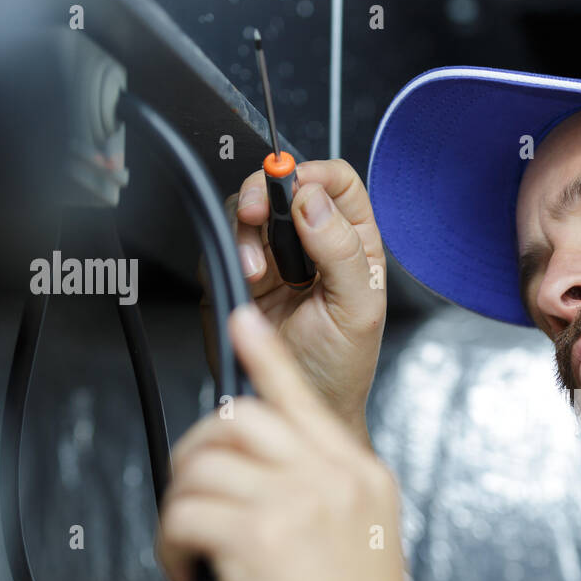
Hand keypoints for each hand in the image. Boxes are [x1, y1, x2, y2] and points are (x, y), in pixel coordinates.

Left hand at [157, 303, 434, 580]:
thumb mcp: (357, 547)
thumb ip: (317, 501)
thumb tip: (251, 480)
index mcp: (359, 476)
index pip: (303, 398)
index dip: (264, 356)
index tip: (241, 323)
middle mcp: (331, 477)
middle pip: (236, 418)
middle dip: (195, 455)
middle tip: (193, 502)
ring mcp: (297, 502)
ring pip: (201, 464)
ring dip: (179, 510)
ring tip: (194, 556)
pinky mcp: (257, 537)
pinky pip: (183, 512)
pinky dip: (171, 547)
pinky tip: (194, 577)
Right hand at [200, 159, 386, 445]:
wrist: (299, 405)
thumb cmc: (340, 367)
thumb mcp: (358, 310)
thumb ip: (342, 252)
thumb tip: (314, 201)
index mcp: (352, 244)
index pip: (336, 182)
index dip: (315, 175)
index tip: (298, 189)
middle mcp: (311, 243)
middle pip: (283, 186)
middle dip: (267, 192)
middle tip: (260, 213)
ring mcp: (273, 257)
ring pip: (248, 210)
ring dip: (246, 229)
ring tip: (258, 269)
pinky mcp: (239, 274)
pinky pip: (222, 243)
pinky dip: (229, 253)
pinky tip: (248, 280)